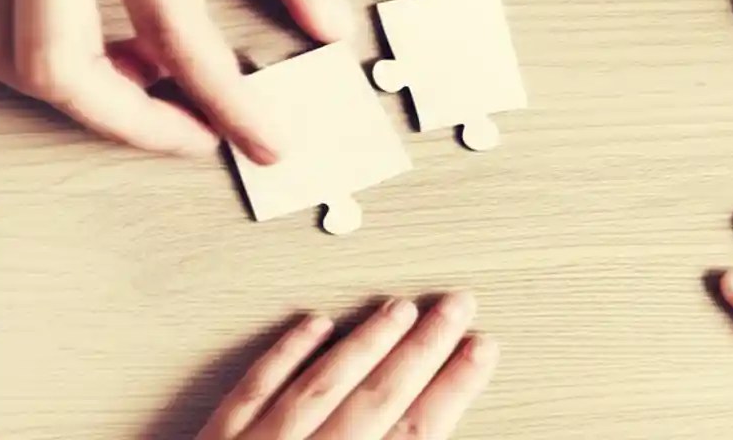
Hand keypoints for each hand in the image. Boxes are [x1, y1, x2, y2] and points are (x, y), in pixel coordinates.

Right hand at [0, 0, 350, 160]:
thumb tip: (323, 20)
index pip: (174, 32)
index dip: (225, 105)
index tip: (262, 137)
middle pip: (55, 60)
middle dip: (130, 123)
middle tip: (195, 134)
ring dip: (71, 84)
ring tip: (147, 84)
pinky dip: (34, 33)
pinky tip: (99, 25)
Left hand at [198, 293, 496, 439]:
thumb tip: (427, 436)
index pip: (417, 433)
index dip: (455, 387)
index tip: (481, 349)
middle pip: (378, 397)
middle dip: (423, 347)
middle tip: (455, 306)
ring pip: (320, 385)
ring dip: (365, 342)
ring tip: (398, 308)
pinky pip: (251, 392)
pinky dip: (284, 356)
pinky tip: (311, 325)